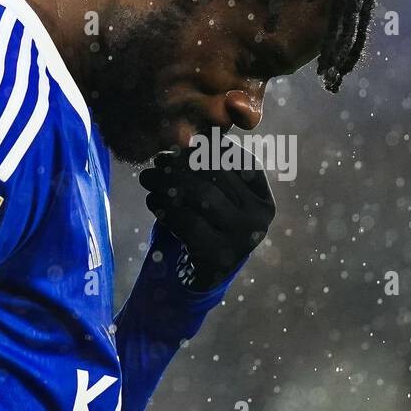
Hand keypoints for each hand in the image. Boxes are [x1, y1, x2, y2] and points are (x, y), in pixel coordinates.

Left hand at [138, 145, 275, 290]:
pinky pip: (186, 221)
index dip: (205, 147)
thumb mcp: (218, 196)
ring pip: (201, 196)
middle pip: (216, 175)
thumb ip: (208, 168)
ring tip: (147, 177)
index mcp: (263, 198)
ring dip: (168, 182)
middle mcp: (260, 218)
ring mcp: (242, 239)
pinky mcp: (218, 256)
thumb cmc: (210, 224)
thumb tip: (183, 136)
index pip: (236, 159)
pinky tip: (152, 200)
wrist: (207, 274)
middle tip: (156, 159)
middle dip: (181, 162)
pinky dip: (165, 207)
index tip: (177, 146)